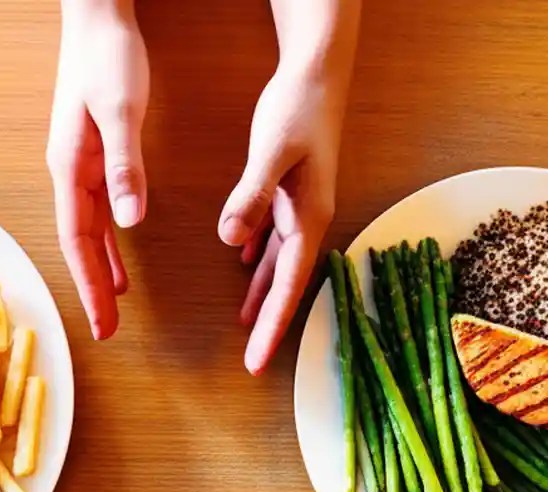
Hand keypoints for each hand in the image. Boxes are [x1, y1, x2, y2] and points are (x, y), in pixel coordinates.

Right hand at [46, 3, 148, 339]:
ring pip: (87, 230)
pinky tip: (120, 261)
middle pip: (78, 243)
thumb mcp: (120, 111)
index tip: (101, 321)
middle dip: (90, 288)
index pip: (77, 239)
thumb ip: (125, 166)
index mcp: (70, 165)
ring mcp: (78, 163)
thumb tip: (130, 221)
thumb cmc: (107, 58)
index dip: (88, 283)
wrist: (96, 17)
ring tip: (112, 306)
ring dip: (99, 269)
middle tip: (106, 330)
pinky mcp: (93, 153)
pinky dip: (108, 240)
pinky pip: (97, 210)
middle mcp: (68, 170)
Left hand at [219, 65, 346, 374]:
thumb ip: (251, 195)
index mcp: (308, 217)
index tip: (257, 362)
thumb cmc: (298, 108)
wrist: (317, 73)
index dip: (272, 325)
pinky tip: (243, 263)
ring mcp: (300, 206)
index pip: (289, 285)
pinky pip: (273, 235)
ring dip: (262, 293)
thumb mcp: (271, 151)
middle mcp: (308, 218)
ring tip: (243, 324)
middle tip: (252, 362)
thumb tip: (230, 239)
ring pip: (279, 262)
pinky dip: (259, 255)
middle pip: (287, 283)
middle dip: (269, 322)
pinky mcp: (289, 191)